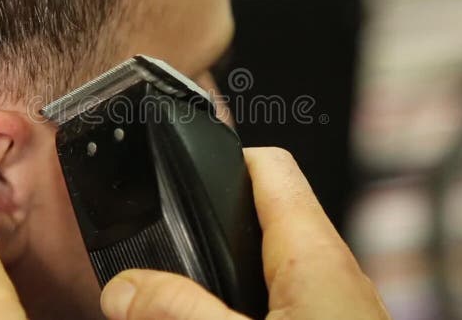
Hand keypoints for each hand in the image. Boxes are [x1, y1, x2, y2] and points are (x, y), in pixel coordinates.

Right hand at [99, 147, 390, 319]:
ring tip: (184, 290)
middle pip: (266, 214)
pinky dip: (248, 303)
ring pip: (274, 261)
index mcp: (315, 255)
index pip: (269, 168)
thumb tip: (123, 289)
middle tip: (167, 244)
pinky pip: (286, 298)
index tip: (180, 170)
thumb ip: (179, 313)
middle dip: (213, 225)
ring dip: (227, 271)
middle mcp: (334, 271)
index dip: (223, 157)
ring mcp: (338, 304)